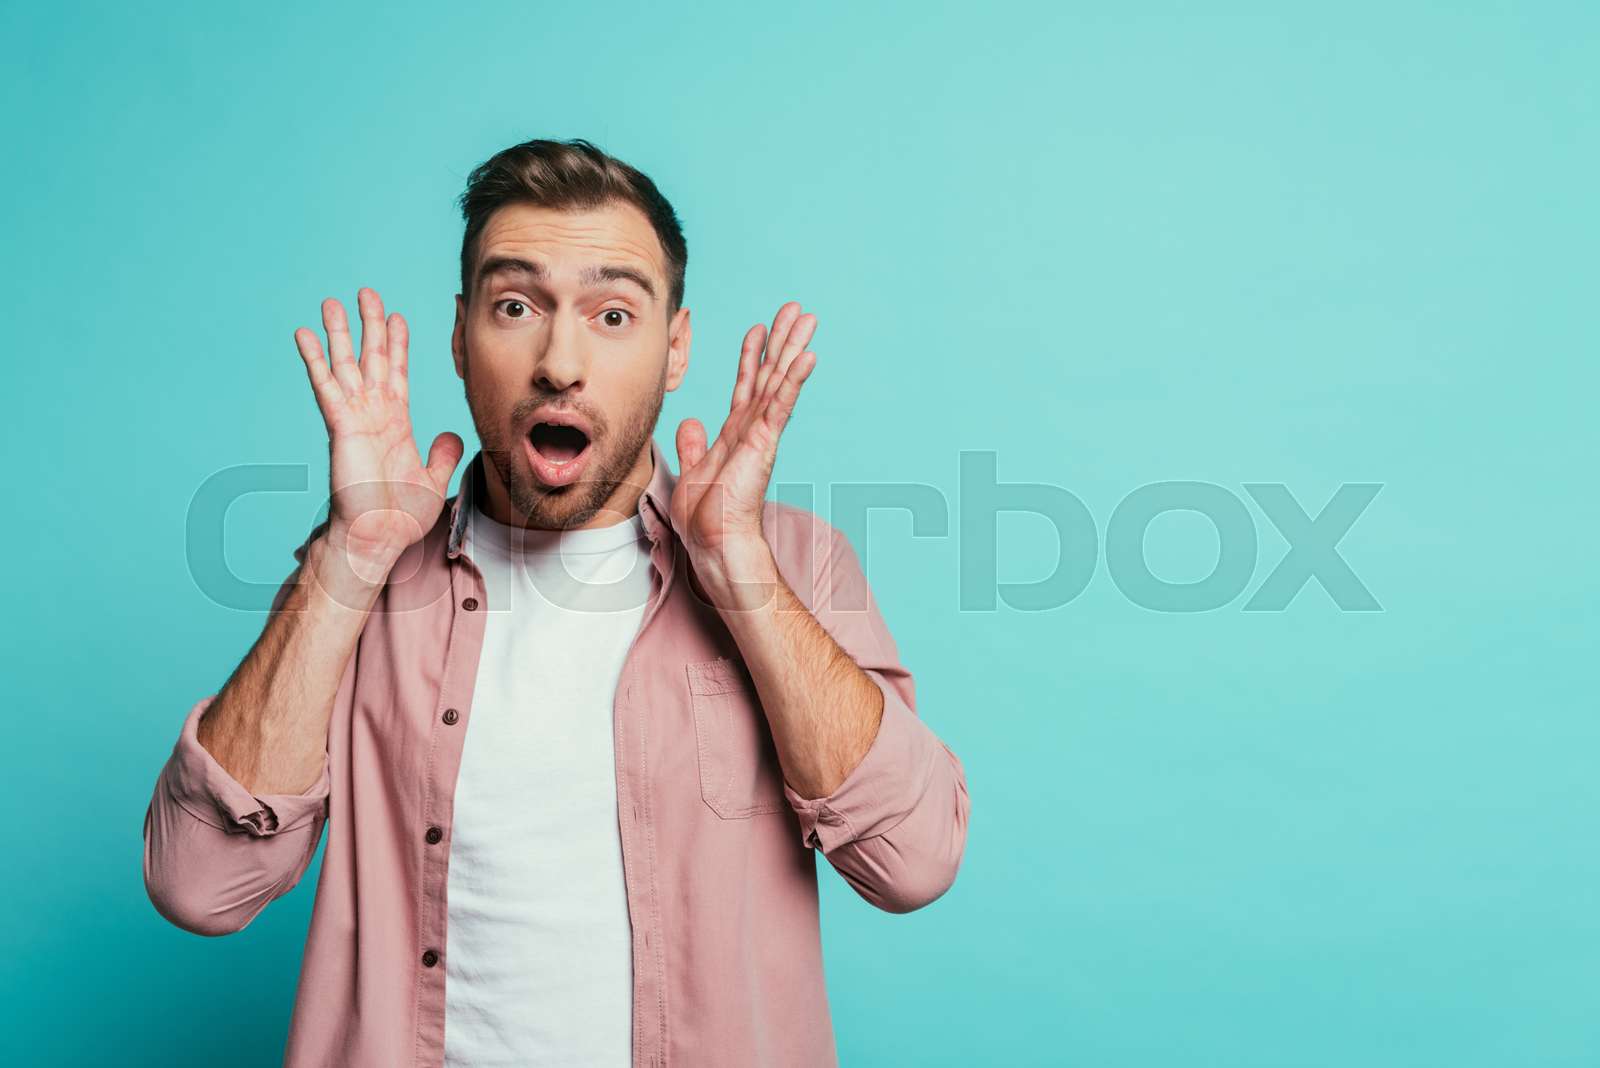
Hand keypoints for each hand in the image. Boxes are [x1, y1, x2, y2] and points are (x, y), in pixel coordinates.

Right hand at [294, 288, 463, 574]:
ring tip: (332, 301)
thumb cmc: (399, 516)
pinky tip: (304, 335)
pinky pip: (327, 386)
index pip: (396, 373)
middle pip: (371, 359)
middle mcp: (374, 414)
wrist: (378, 537)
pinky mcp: (340, 426)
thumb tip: (452, 436)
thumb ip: (442, 456)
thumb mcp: (433, 481)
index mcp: (396, 423)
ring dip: (340, 333)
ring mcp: (355, 417)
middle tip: (367, 292)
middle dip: (370, 325)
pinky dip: (315, 359)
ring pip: (346, 365)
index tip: (398, 317)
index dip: (396, 346)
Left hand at [671, 300, 817, 565]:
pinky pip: (780, 405)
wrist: (713, 542)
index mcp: (735, 433)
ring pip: (779, 381)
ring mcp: (761, 434)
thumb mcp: (692, 471)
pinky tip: (807, 356)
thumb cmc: (705, 517)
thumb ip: (693, 445)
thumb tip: (691, 423)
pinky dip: (793, 379)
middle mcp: (752, 428)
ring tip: (807, 319)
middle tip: (796, 310)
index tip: (758, 329)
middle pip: (769, 374)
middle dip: (781, 340)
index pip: (746, 385)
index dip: (751, 356)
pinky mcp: (764, 443)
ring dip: (792, 348)